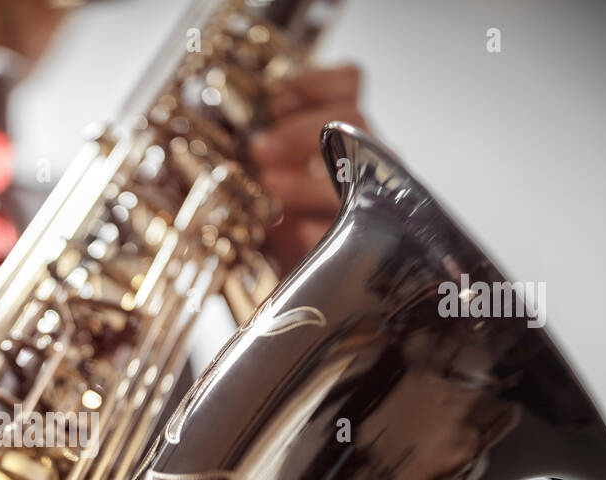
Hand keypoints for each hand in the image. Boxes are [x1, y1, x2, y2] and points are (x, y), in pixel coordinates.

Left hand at [249, 64, 367, 272]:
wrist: (291, 271)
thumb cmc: (279, 212)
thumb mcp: (263, 173)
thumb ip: (258, 148)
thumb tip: (232, 136)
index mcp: (342, 128)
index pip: (347, 83)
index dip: (313, 82)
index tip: (272, 99)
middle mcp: (365, 155)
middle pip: (352, 120)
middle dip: (301, 132)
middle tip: (258, 150)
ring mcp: (372, 195)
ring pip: (360, 173)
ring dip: (310, 180)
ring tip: (271, 187)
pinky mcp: (363, 243)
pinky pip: (353, 231)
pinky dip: (320, 229)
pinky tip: (298, 232)